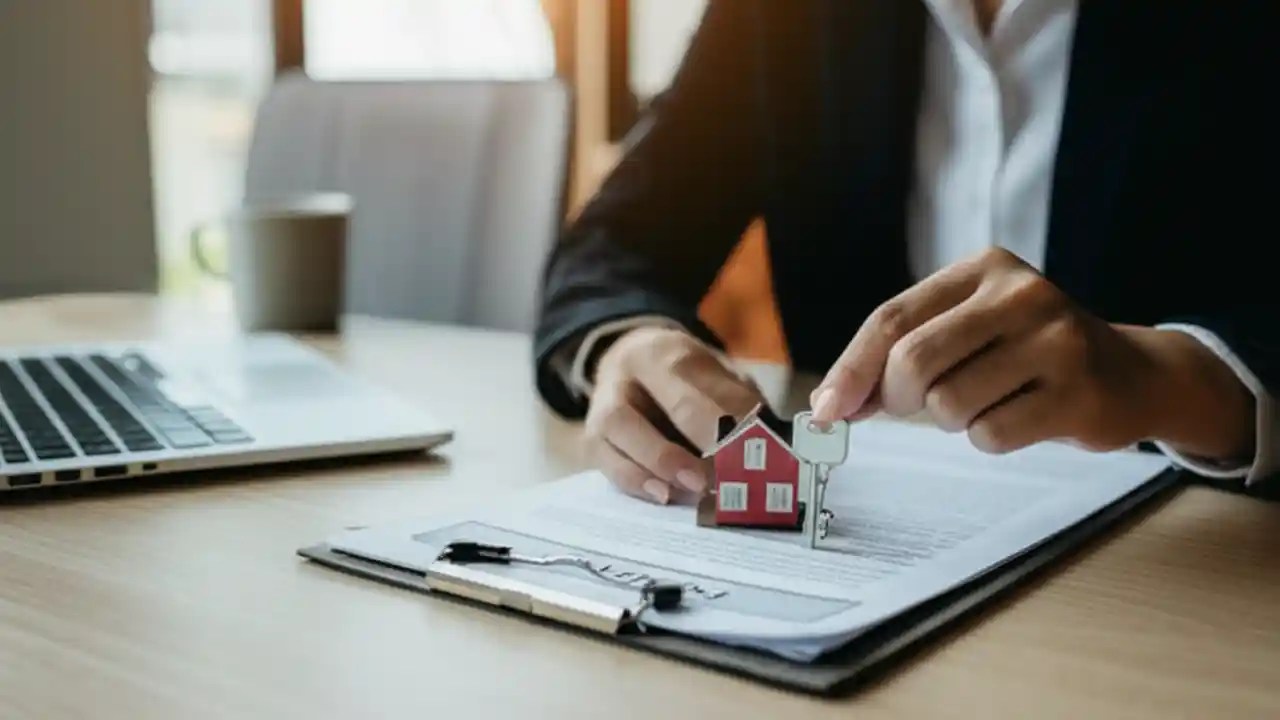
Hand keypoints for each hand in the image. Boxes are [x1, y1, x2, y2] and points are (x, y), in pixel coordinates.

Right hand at [585, 326, 763, 503]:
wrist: (626, 367)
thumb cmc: (681, 379)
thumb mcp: (713, 375)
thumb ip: (736, 401)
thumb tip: (768, 439)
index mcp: (663, 350)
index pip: (696, 379)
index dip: (727, 413)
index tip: (756, 443)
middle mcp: (627, 372)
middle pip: (662, 400)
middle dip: (698, 437)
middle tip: (724, 472)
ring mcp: (602, 404)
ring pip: (620, 427)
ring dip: (660, 461)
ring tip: (695, 487)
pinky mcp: (592, 439)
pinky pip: (606, 460)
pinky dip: (635, 480)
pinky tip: (664, 496)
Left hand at [808, 248, 1254, 460]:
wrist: (1135, 374)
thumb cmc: (1028, 355)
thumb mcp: (968, 331)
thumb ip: (899, 355)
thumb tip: (831, 403)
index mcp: (984, 269)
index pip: (892, 318)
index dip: (851, 368)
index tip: (825, 409)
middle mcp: (1021, 294)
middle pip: (913, 360)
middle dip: (900, 399)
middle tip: (916, 407)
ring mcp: (1056, 341)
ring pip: (949, 403)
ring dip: (951, 419)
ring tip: (987, 401)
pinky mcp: (1078, 394)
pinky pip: (990, 434)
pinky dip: (989, 438)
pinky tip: (1021, 417)